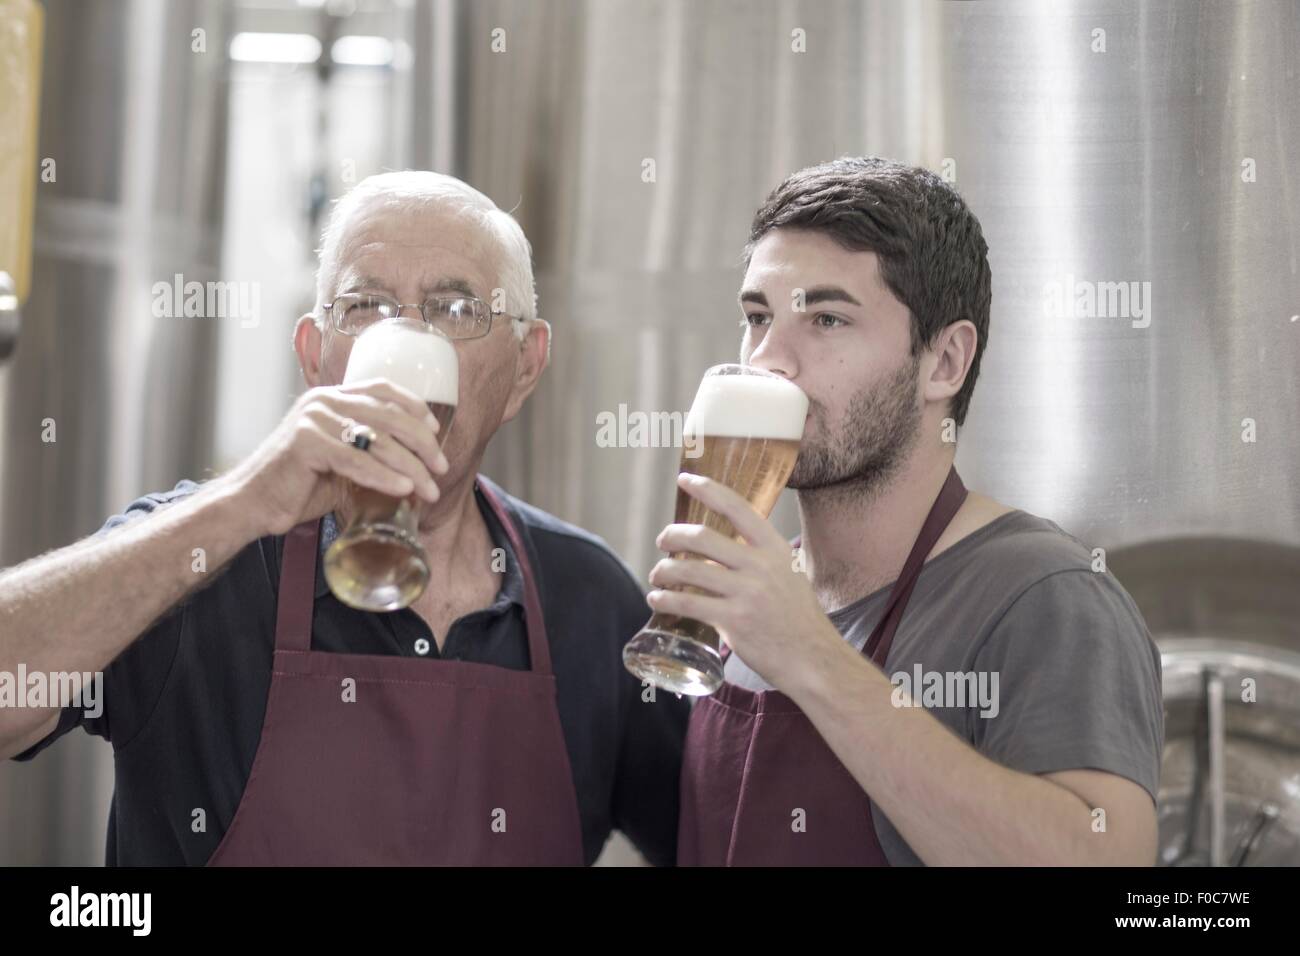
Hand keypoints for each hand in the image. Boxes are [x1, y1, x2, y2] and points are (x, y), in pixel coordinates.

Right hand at [223, 379, 449, 536]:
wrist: (252, 502)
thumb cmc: (299, 484)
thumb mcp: (341, 460)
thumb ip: (370, 453)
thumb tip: (417, 468)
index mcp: (331, 397)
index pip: (382, 388)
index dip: (414, 406)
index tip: (436, 430)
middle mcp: (323, 401)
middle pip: (389, 415)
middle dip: (423, 444)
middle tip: (441, 468)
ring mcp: (313, 419)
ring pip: (378, 441)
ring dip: (411, 467)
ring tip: (429, 489)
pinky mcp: (305, 444)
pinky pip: (356, 461)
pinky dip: (384, 477)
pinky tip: (404, 489)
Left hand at [646, 473, 844, 693]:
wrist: (813, 659)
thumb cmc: (798, 619)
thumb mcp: (788, 575)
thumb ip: (758, 560)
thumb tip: (719, 553)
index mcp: (775, 549)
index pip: (737, 507)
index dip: (708, 489)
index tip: (685, 479)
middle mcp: (761, 565)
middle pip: (703, 536)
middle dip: (673, 535)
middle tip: (662, 541)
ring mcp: (748, 593)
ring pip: (690, 570)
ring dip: (664, 570)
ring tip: (656, 575)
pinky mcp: (735, 621)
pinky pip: (689, 603)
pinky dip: (666, 599)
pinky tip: (657, 599)